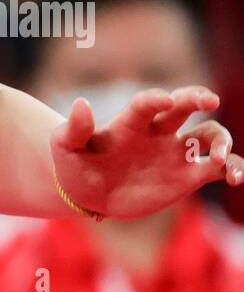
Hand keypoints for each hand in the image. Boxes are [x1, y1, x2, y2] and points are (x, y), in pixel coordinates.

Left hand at [50, 85, 243, 218]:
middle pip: (185, 106)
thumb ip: (73, 129)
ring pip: (211, 136)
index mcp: (131, 122)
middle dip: (198, 97)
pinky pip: (219, 168)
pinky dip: (235, 169)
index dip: (156, 99)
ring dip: (223, 142)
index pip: (147, 103)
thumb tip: (80, 103)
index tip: (165, 99)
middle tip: (209, 100)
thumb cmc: (74, 165)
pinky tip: (238, 178)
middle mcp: (159, 131)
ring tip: (220, 159)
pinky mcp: (187, 176)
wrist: (87, 194)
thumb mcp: (64, 148)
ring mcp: (175, 152)